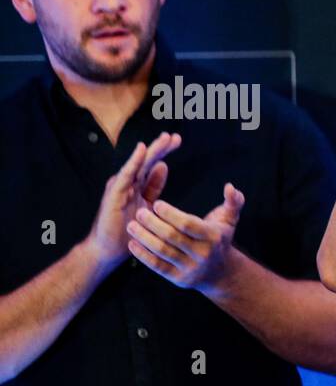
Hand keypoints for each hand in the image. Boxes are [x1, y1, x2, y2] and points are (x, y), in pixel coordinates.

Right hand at [87, 132, 180, 270]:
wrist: (108, 249)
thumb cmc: (127, 229)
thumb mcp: (147, 205)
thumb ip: (153, 186)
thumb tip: (164, 166)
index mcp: (136, 184)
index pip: (152, 163)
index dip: (164, 151)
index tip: (178, 139)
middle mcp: (127, 182)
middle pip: (147, 160)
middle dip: (161, 147)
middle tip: (175, 136)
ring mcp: (120, 187)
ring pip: (138, 164)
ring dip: (151, 150)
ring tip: (165, 139)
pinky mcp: (114, 194)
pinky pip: (126, 175)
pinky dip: (134, 161)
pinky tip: (142, 150)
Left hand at [125, 182, 244, 294]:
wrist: (220, 272)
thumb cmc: (220, 239)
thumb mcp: (229, 220)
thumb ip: (233, 201)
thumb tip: (230, 187)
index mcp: (213, 237)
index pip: (187, 224)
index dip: (170, 214)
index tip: (156, 203)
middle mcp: (202, 254)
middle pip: (171, 237)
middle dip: (152, 224)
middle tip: (139, 212)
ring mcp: (190, 268)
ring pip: (162, 251)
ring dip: (143, 237)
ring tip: (131, 225)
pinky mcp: (178, 279)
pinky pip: (157, 266)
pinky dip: (143, 255)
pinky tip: (132, 244)